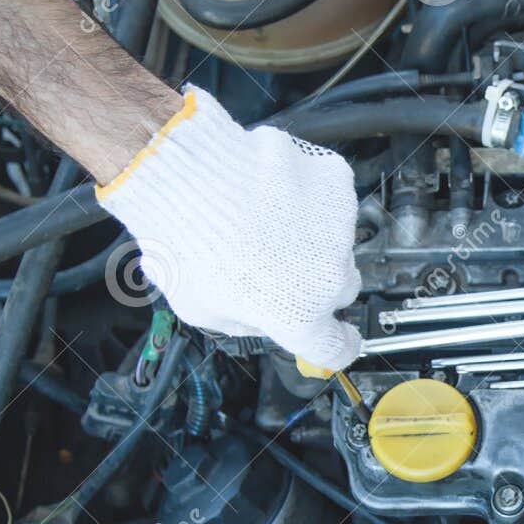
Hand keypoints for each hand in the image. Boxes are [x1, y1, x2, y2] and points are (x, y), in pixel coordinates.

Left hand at [98, 87, 362, 368]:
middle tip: (278, 262)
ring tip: (264, 217)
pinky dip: (308, 193)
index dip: (339, 344)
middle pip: (340, 288)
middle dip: (316, 280)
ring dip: (311, 233)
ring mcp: (337, 229)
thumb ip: (244, 320)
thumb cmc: (183, 241)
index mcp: (299, 318)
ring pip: (335, 239)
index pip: (338, 347)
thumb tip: (260, 315)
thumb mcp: (200, 307)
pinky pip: (330, 196)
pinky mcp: (336, 185)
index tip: (339, 337)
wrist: (183, 175)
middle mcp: (329, 277)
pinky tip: (271, 189)